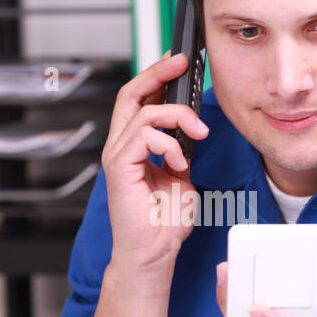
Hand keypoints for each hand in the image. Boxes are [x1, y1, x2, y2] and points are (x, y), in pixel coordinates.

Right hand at [101, 51, 209, 274]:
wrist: (153, 254)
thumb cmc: (164, 223)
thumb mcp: (181, 176)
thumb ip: (180, 150)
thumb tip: (192, 128)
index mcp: (135, 145)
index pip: (141, 99)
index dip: (159, 76)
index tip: (183, 62)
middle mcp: (122, 146)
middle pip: (132, 92)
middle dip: (158, 72)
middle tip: (184, 62)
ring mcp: (118, 155)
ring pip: (144, 111)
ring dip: (178, 117)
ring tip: (198, 133)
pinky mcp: (120, 168)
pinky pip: (144, 136)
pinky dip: (169, 143)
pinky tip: (181, 162)